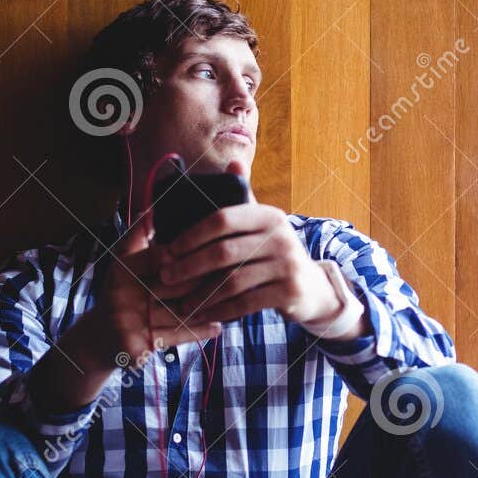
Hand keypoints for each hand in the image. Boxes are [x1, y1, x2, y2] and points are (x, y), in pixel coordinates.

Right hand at [81, 202, 221, 367]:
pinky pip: (177, 336)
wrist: (98, 340)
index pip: (161, 257)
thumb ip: (137, 236)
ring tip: (236, 299)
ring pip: (180, 312)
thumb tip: (151, 208)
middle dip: (207, 279)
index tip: (220, 249)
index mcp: (121, 270)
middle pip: (175, 285)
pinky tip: (220, 326)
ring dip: (210, 307)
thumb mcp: (122, 264)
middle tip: (238, 272)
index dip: (191, 254)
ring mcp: (127, 321)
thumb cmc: (121, 295)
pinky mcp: (137, 346)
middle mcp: (121, 294)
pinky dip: (200, 331)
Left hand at [154, 162, 355, 332]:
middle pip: (224, 252)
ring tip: (181, 302)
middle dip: (189, 266)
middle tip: (166, 277)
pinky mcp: (290, 291)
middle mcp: (281, 237)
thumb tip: (234, 163)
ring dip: (201, 294)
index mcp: (268, 216)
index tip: (169, 249)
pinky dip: (221, 310)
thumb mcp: (263, 224)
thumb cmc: (273, 253)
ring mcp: (287, 265)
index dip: (192, 235)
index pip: (222, 219)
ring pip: (233, 281)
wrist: (311, 286)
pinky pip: (246, 303)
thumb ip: (246, 197)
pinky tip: (205, 314)